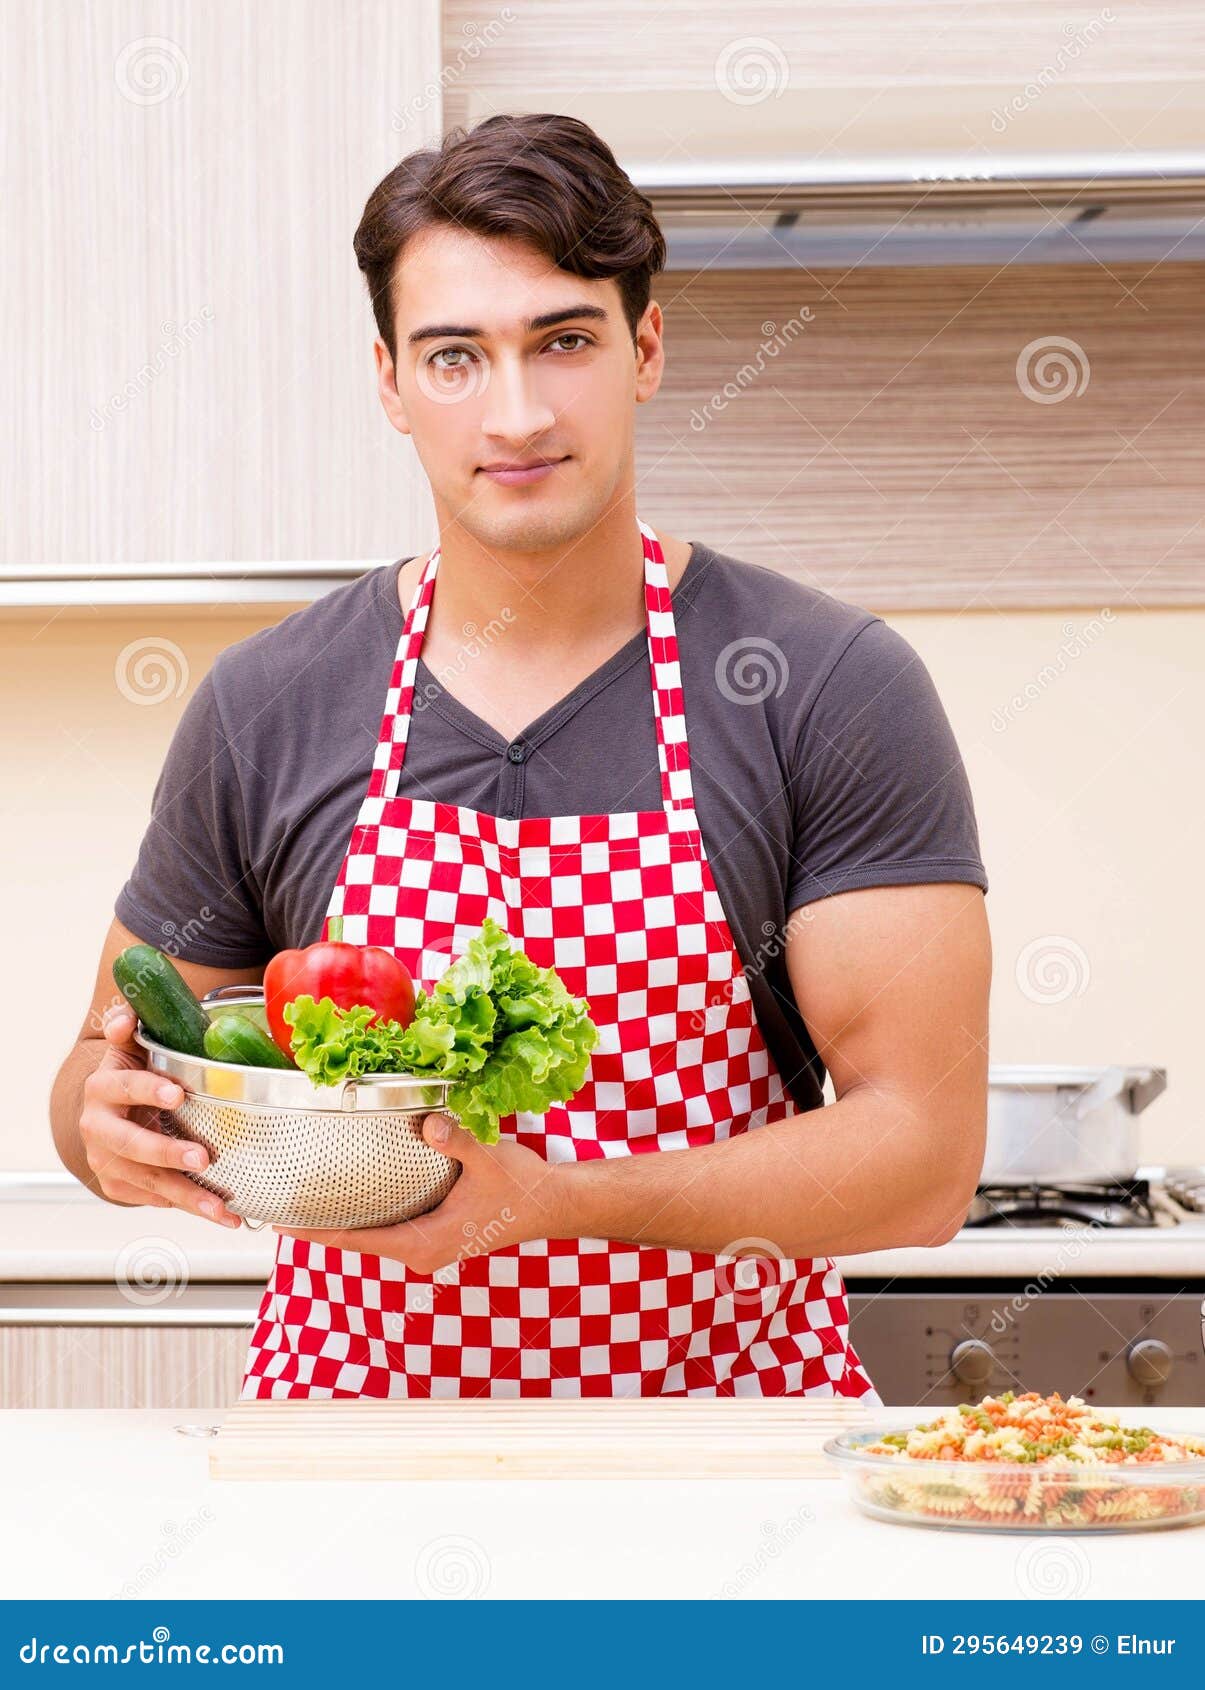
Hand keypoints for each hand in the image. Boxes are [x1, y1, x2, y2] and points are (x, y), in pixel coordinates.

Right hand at [78, 1005, 241, 1226]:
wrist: (108, 1111)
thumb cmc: (131, 1075)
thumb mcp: (130, 1046)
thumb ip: (129, 1027)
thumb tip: (123, 1017)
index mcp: (102, 1088)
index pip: (125, 1087)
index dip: (149, 1090)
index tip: (178, 1094)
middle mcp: (98, 1127)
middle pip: (131, 1144)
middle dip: (167, 1153)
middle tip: (203, 1158)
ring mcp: (107, 1161)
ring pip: (147, 1181)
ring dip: (188, 1197)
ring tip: (223, 1209)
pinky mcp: (119, 1186)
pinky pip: (156, 1200)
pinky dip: (189, 1207)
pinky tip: (221, 1213)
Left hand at [274, 1112, 566, 1270]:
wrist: (552, 1204)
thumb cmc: (522, 1188)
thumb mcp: (489, 1160)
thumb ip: (457, 1142)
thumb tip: (428, 1124)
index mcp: (425, 1243)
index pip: (357, 1240)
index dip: (317, 1230)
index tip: (281, 1221)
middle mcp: (421, 1251)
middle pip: (357, 1240)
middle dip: (321, 1222)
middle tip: (281, 1201)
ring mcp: (428, 1245)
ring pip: (372, 1233)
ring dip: (343, 1217)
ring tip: (306, 1196)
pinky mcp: (435, 1234)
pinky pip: (389, 1226)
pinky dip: (367, 1211)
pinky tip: (351, 1191)